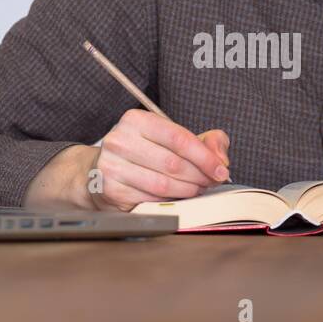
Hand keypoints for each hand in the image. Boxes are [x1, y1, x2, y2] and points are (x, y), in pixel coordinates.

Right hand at [88, 108, 230, 211]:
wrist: (101, 170)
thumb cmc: (143, 152)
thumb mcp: (172, 138)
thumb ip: (205, 140)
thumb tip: (221, 158)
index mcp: (136, 120)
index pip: (178, 138)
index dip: (205, 156)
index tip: (221, 169)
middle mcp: (120, 140)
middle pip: (173, 163)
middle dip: (199, 176)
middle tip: (210, 182)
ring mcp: (112, 165)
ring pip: (163, 184)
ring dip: (187, 191)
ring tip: (196, 190)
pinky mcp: (110, 189)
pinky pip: (150, 199)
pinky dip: (169, 201)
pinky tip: (175, 197)